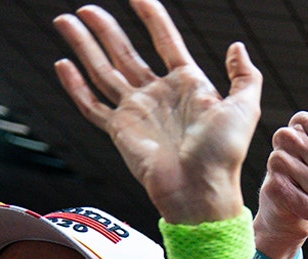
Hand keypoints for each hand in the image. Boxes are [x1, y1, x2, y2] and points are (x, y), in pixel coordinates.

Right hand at [53, 0, 258, 222]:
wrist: (200, 190)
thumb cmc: (224, 154)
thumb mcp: (244, 108)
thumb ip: (244, 75)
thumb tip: (237, 46)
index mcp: (188, 85)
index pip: (167, 42)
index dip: (153, 18)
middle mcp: (159, 94)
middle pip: (126, 52)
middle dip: (105, 29)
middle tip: (86, 8)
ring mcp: (137, 111)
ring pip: (103, 71)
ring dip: (84, 46)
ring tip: (65, 21)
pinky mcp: (119, 131)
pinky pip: (93, 105)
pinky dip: (76, 86)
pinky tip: (62, 65)